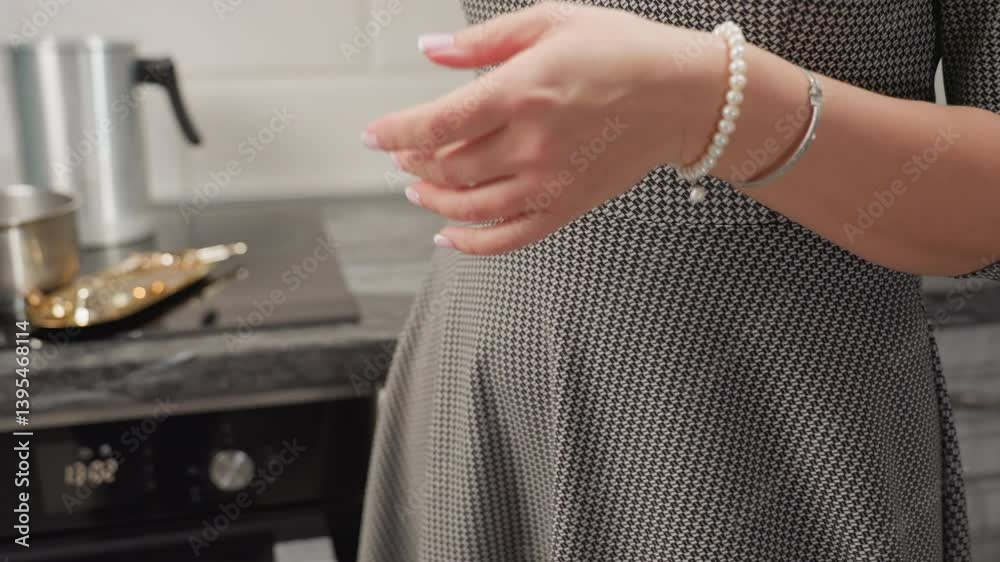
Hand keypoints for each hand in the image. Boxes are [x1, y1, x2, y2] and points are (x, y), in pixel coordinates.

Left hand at [363, 2, 723, 254]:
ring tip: (417, 188)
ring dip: (432, 201)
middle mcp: (530, 144)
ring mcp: (549, 183)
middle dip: (413, 161)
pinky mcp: (566, 207)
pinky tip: (448, 235)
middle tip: (403, 153)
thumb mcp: (551, 22)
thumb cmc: (623, 52)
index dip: (394, 132)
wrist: (684, 96)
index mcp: (520, 92)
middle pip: (447, 167)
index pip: (436, 125)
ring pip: (468, 207)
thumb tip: (431, 51)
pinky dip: (470, 243)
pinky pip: (508, 238)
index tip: (373, 135)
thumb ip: (483, 41)